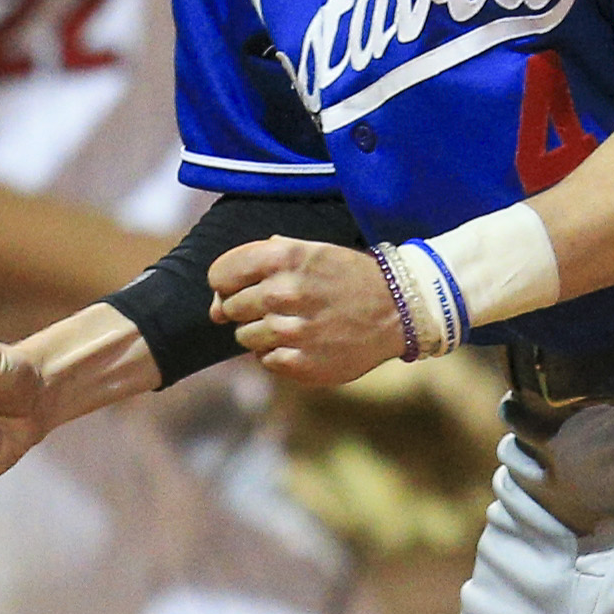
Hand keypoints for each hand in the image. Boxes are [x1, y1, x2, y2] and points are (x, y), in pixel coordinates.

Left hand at [207, 238, 408, 384]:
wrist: (397, 310)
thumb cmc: (346, 277)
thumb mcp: (310, 250)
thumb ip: (260, 263)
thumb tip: (215, 304)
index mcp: (284, 257)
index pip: (220, 274)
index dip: (225, 283)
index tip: (241, 287)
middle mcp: (284, 292)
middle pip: (229, 307)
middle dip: (245, 308)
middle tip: (280, 306)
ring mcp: (293, 331)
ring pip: (243, 337)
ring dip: (261, 333)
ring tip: (293, 324)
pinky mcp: (302, 363)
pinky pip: (265, 361)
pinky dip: (277, 354)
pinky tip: (302, 343)